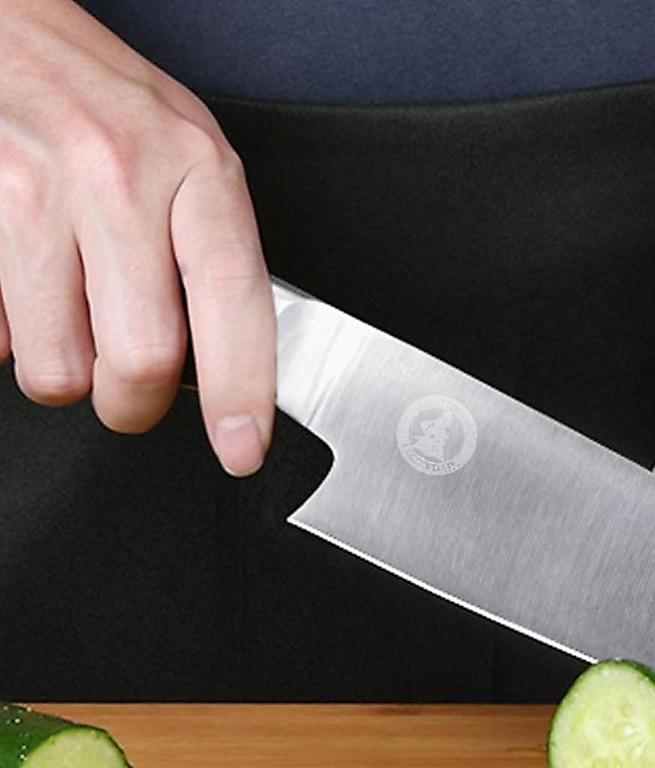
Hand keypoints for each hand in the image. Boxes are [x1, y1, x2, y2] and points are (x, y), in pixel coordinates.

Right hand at [0, 0, 274, 473]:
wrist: (11, 31)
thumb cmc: (112, 109)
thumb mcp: (195, 164)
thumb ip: (216, 261)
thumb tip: (225, 373)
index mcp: (197, 171)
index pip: (235, 305)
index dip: (240, 394)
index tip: (241, 448)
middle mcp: (119, 177)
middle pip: (140, 359)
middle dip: (135, 404)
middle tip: (132, 391)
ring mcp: (35, 193)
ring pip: (57, 367)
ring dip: (68, 375)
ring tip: (75, 326)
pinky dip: (14, 338)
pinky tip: (29, 290)